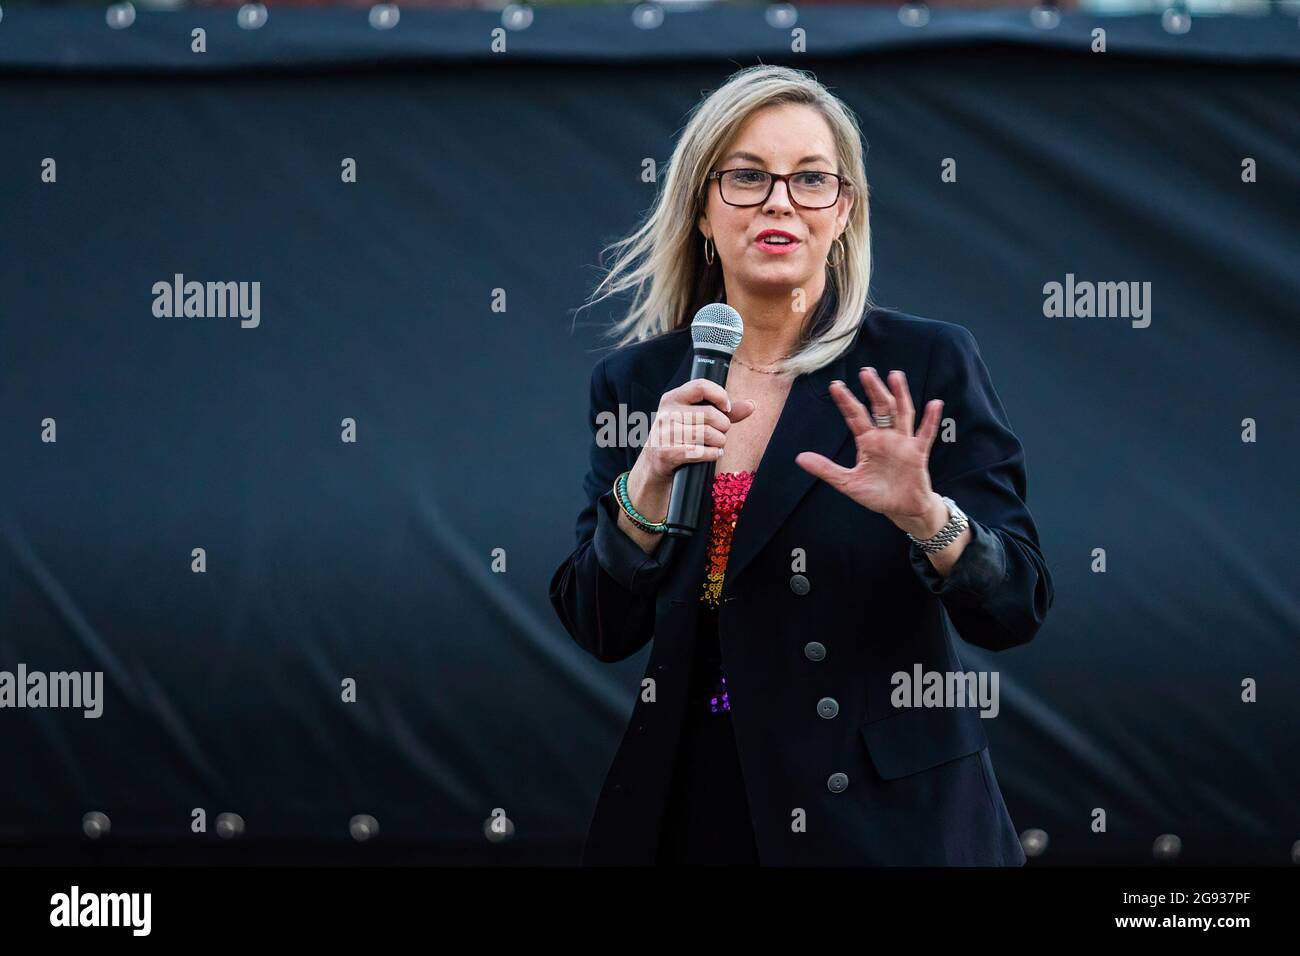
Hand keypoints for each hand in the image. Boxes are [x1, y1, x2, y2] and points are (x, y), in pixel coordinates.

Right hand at [632, 378, 757, 489]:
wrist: (654, 465)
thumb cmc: (680, 439)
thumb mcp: (696, 420)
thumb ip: (724, 412)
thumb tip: (752, 405)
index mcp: (673, 398)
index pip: (701, 386)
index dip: (720, 395)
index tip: (726, 408)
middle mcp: (666, 413)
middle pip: (709, 414)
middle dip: (723, 427)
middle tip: (721, 433)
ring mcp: (665, 433)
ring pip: (707, 434)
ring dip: (719, 443)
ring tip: (716, 445)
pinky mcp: (666, 452)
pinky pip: (699, 452)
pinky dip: (711, 455)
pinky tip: (711, 454)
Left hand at [795, 367, 943, 529]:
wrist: (901, 508)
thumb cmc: (876, 494)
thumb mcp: (847, 483)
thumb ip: (825, 469)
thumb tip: (799, 458)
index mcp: (867, 442)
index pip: (855, 416)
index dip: (846, 401)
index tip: (835, 385)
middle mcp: (885, 437)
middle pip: (879, 408)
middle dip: (873, 390)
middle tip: (866, 371)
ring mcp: (903, 442)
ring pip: (901, 414)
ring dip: (899, 395)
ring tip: (895, 376)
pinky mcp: (918, 453)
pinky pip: (925, 434)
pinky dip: (930, 420)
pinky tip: (935, 403)